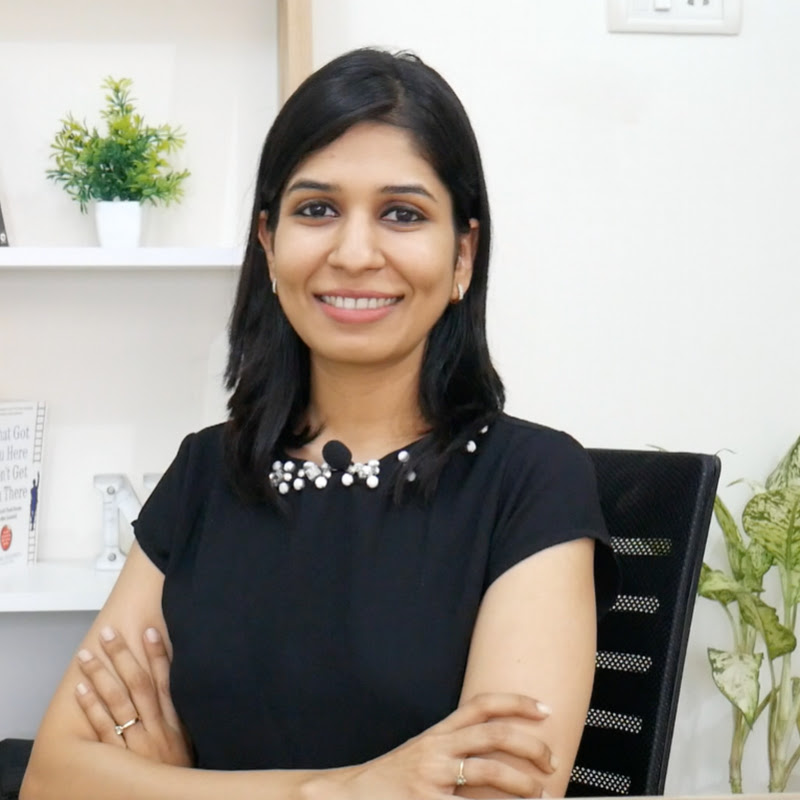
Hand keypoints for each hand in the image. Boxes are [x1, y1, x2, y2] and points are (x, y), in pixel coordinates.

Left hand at [75, 626, 192, 767]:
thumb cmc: (177, 776)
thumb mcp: (186, 744)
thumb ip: (180, 718)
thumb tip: (179, 687)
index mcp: (174, 723)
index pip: (165, 681)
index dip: (158, 654)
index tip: (150, 630)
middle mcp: (156, 729)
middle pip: (138, 684)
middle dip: (123, 656)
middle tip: (109, 633)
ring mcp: (135, 744)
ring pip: (117, 702)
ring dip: (101, 675)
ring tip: (86, 656)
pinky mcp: (115, 761)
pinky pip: (102, 730)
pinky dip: (91, 708)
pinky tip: (82, 691)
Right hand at [316, 693, 554, 799]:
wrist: (350, 794)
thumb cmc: (392, 779)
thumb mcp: (423, 755)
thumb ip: (455, 750)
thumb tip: (499, 756)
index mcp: (439, 733)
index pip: (482, 706)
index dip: (516, 703)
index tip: (545, 709)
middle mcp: (438, 748)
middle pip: (493, 734)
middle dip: (529, 746)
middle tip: (551, 761)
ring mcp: (432, 776)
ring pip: (488, 769)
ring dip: (521, 783)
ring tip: (539, 795)